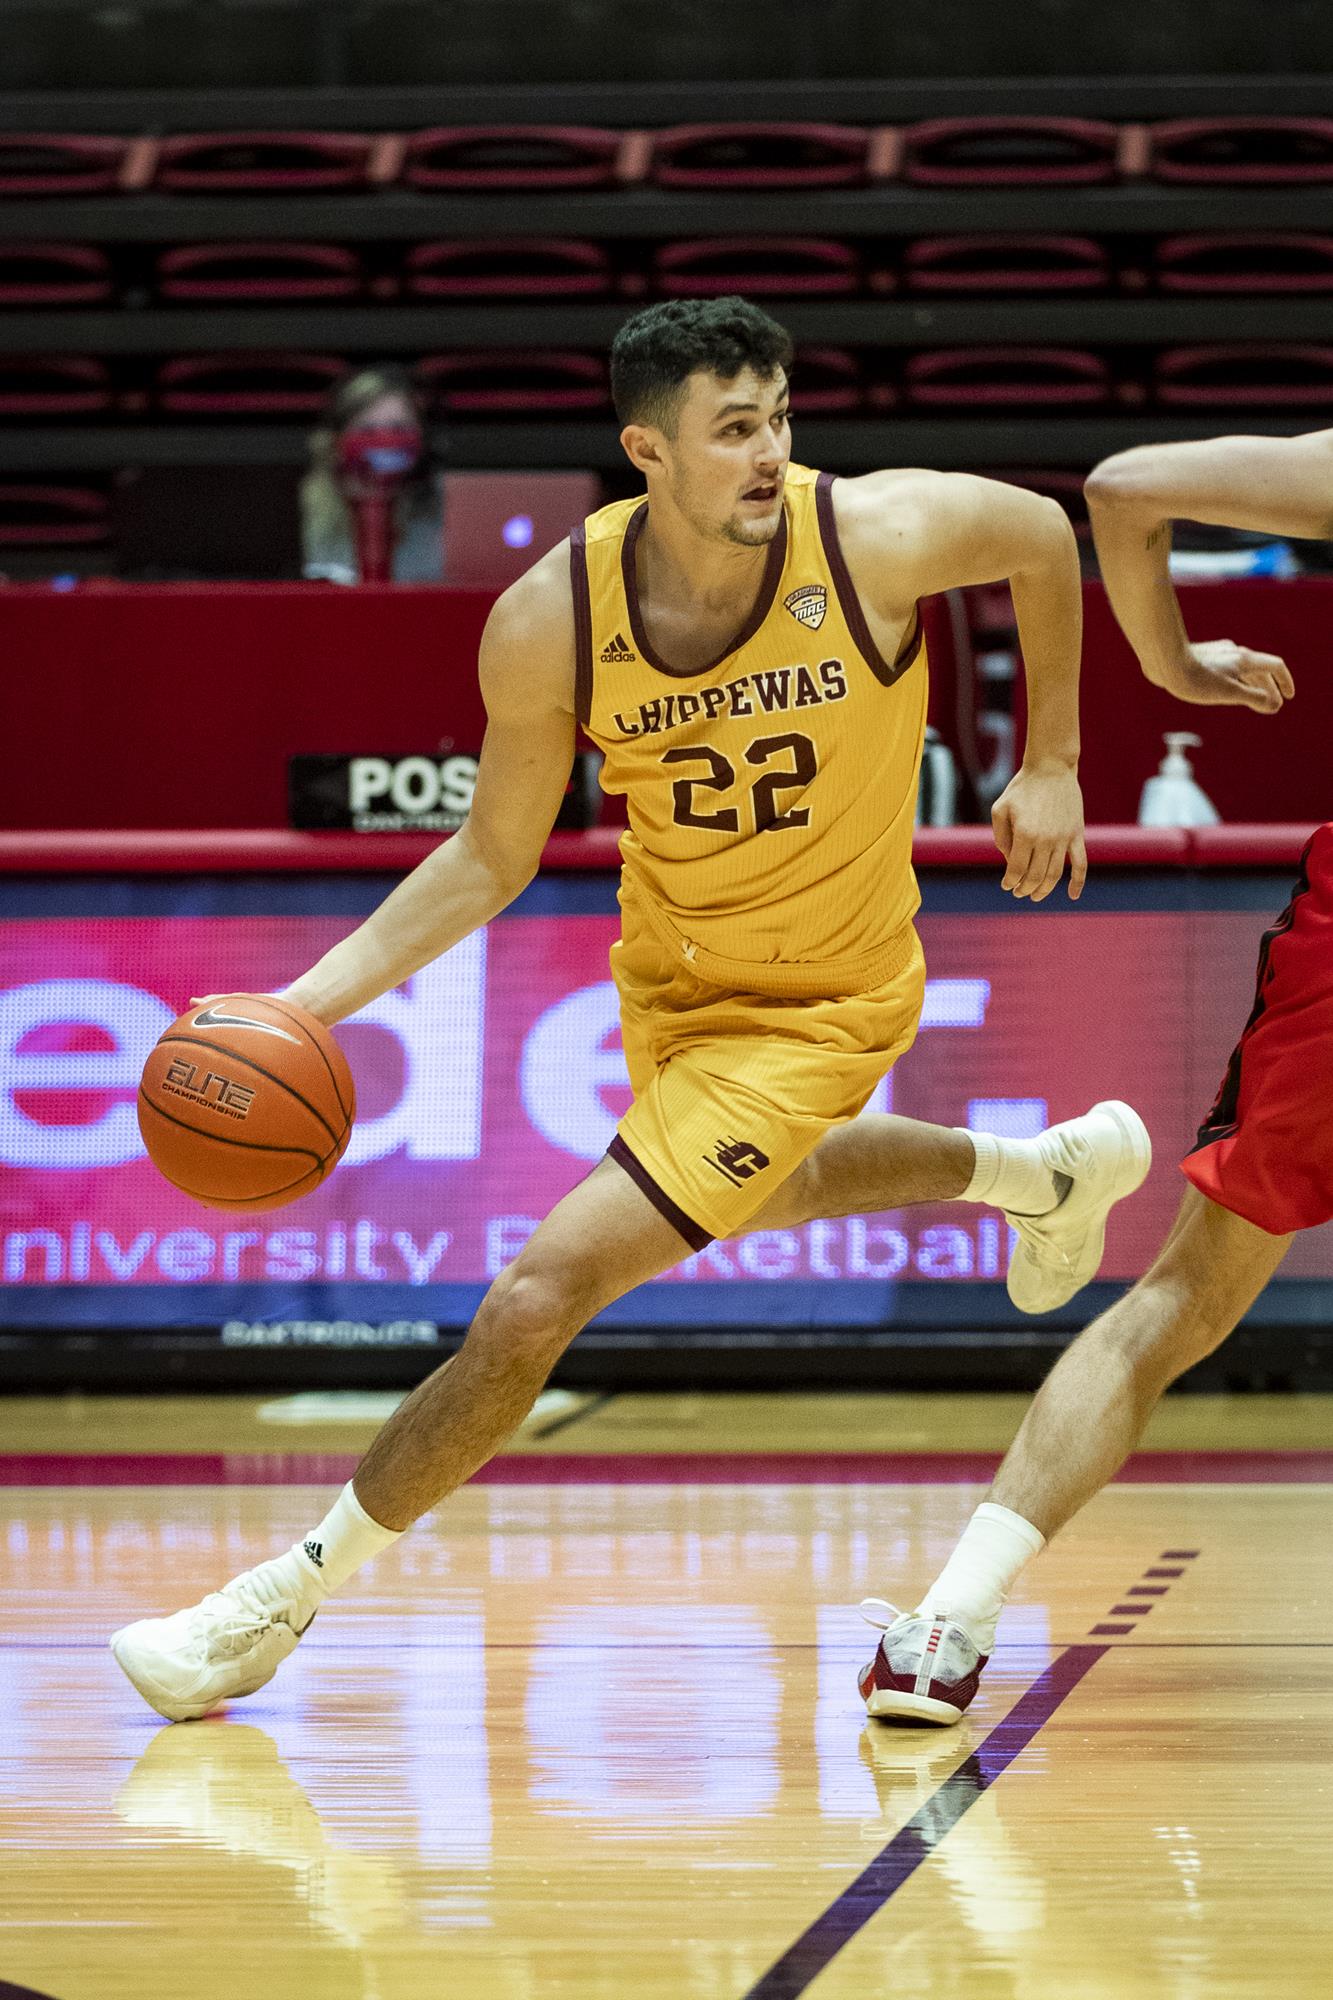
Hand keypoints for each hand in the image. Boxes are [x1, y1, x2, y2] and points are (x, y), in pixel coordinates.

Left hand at [992, 764, 1087, 902]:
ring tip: (1035, 895)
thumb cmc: (1023, 788)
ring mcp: (1064, 838)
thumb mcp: (1000, 808)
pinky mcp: (1077, 835)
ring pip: (1055, 875)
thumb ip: (1001, 837)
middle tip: (1018, 892)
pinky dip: (1077, 882)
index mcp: (1025, 834)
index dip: (1010, 882)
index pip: (1017, 869)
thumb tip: (1009, 860)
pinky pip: (1080, 864)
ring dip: (1044, 890)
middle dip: (1025, 889)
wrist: (1052, 768)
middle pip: (1035, 876)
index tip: (1007, 886)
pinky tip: (1072, 896)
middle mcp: (1046, 839)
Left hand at [1159, 639, 1293, 713]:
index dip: (1285, 682)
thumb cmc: (1194, 679)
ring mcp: (1218, 654)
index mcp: (1244, 659)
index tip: (1288, 697)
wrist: (1163, 661)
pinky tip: (1225, 689)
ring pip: (1242, 670)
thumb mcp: (1227, 693)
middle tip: (1273, 705)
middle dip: (1268, 688)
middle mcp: (1234, 653)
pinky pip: (1227, 670)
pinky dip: (1234, 682)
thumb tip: (1273, 704)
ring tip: (1251, 701)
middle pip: (1259, 670)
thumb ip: (1253, 698)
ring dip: (1251, 686)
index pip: (1275, 666)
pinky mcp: (1203, 658)